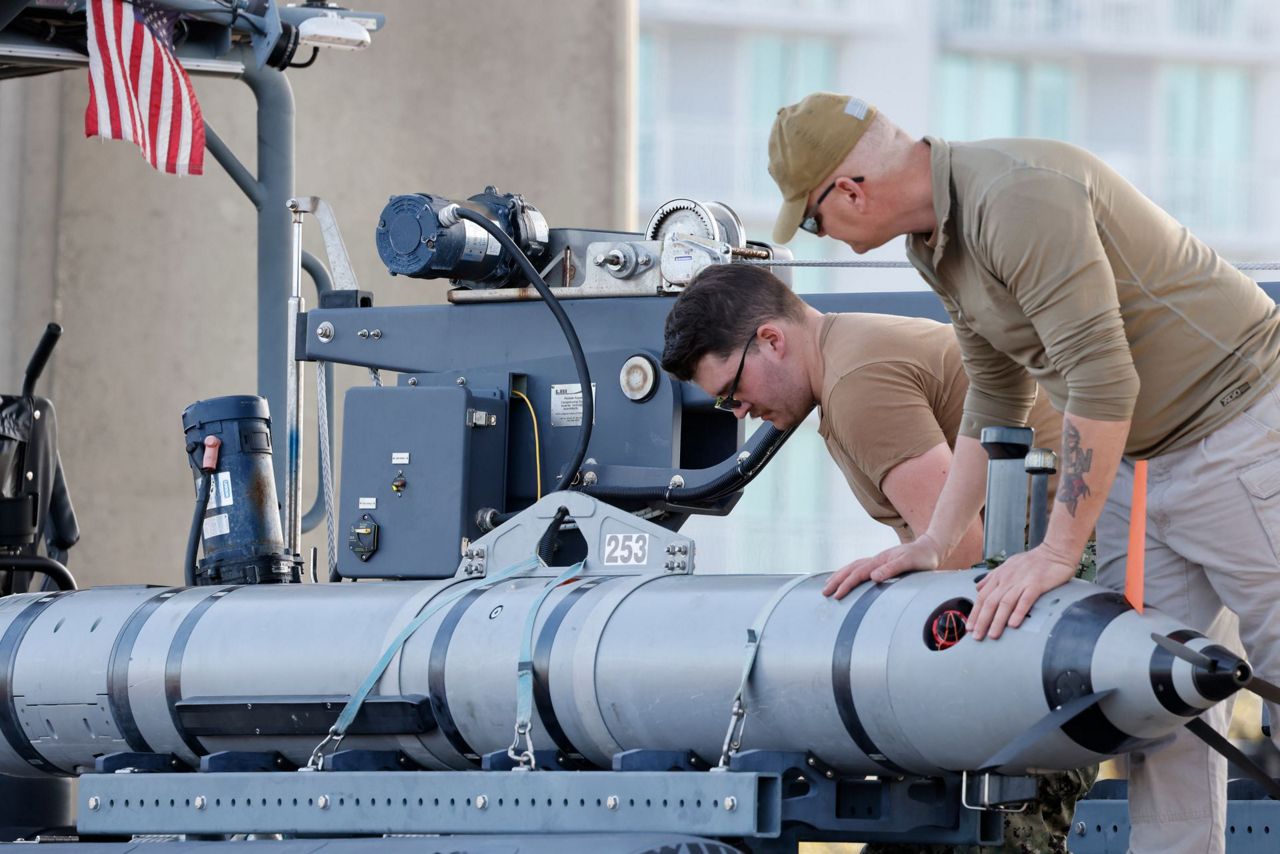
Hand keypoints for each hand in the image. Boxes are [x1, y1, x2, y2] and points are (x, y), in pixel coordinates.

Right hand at [823, 534, 943, 598]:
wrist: (930, 548)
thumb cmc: (923, 557)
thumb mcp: (910, 562)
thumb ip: (892, 569)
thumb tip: (872, 577)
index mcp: (880, 560)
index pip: (858, 574)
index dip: (846, 584)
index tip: (836, 595)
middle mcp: (876, 560)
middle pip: (851, 569)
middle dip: (836, 581)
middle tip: (824, 593)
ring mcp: (878, 561)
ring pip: (853, 568)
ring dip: (840, 576)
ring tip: (828, 585)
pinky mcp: (881, 564)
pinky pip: (860, 568)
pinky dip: (849, 573)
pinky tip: (847, 579)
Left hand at [968, 545, 1076, 639]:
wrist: (1055, 551)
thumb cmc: (1032, 560)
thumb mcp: (1007, 565)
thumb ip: (992, 577)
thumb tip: (978, 587)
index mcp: (999, 576)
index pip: (982, 597)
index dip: (975, 613)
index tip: (969, 627)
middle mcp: (1007, 579)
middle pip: (990, 602)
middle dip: (982, 621)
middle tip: (976, 636)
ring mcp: (1021, 582)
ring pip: (1005, 603)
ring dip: (997, 621)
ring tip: (992, 635)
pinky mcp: (1036, 584)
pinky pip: (1025, 600)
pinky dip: (1018, 612)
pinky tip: (1013, 624)